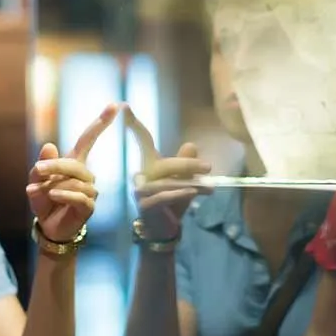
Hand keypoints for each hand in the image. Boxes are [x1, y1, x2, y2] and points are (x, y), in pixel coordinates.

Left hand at [29, 103, 118, 242]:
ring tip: (42, 193)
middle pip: (74, 163)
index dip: (101, 122)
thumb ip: (41, 165)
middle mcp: (86, 175)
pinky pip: (80, 196)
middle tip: (38, 169)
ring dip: (54, 185)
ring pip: (75, 181)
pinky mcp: (89, 206)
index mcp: (74, 163)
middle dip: (55, 165)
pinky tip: (53, 195)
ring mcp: (90, 191)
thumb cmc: (44, 200)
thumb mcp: (36, 180)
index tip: (115, 105)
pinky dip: (64, 194)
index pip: (88, 139)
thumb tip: (49, 146)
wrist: (48, 227)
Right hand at [123, 105, 211, 240]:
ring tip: (210, 187)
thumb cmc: (173, 203)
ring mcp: (141, 190)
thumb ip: (187, 164)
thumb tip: (191, 144)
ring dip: (190, 183)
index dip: (134, 124)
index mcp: (150, 164)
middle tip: (209, 167)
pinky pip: (163, 196)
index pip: (143, 141)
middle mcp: (142, 174)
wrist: (164, 229)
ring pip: (167, 181)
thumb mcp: (184, 181)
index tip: (125, 105)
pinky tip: (193, 195)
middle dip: (188, 164)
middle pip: (165, 163)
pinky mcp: (144, 205)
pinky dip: (180, 195)